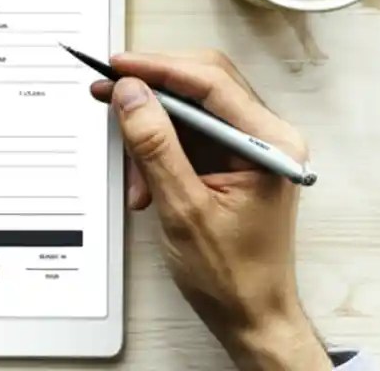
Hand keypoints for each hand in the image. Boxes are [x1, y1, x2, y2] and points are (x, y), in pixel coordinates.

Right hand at [92, 52, 330, 370]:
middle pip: (202, 85)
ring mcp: (248, 147)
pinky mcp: (230, 159)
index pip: (211, 83)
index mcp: (271, 144)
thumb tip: (132, 95)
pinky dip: (159, 150)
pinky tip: (145, 183)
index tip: (119, 65)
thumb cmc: (233, 275)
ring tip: (134, 176)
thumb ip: (155, 147)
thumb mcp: (182, 209)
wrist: (250, 315)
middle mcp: (266, 137)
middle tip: (108, 93)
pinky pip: (187, 134)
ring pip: (189, 110)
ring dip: (151, 132)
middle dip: (151, 93)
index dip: (159, 69)